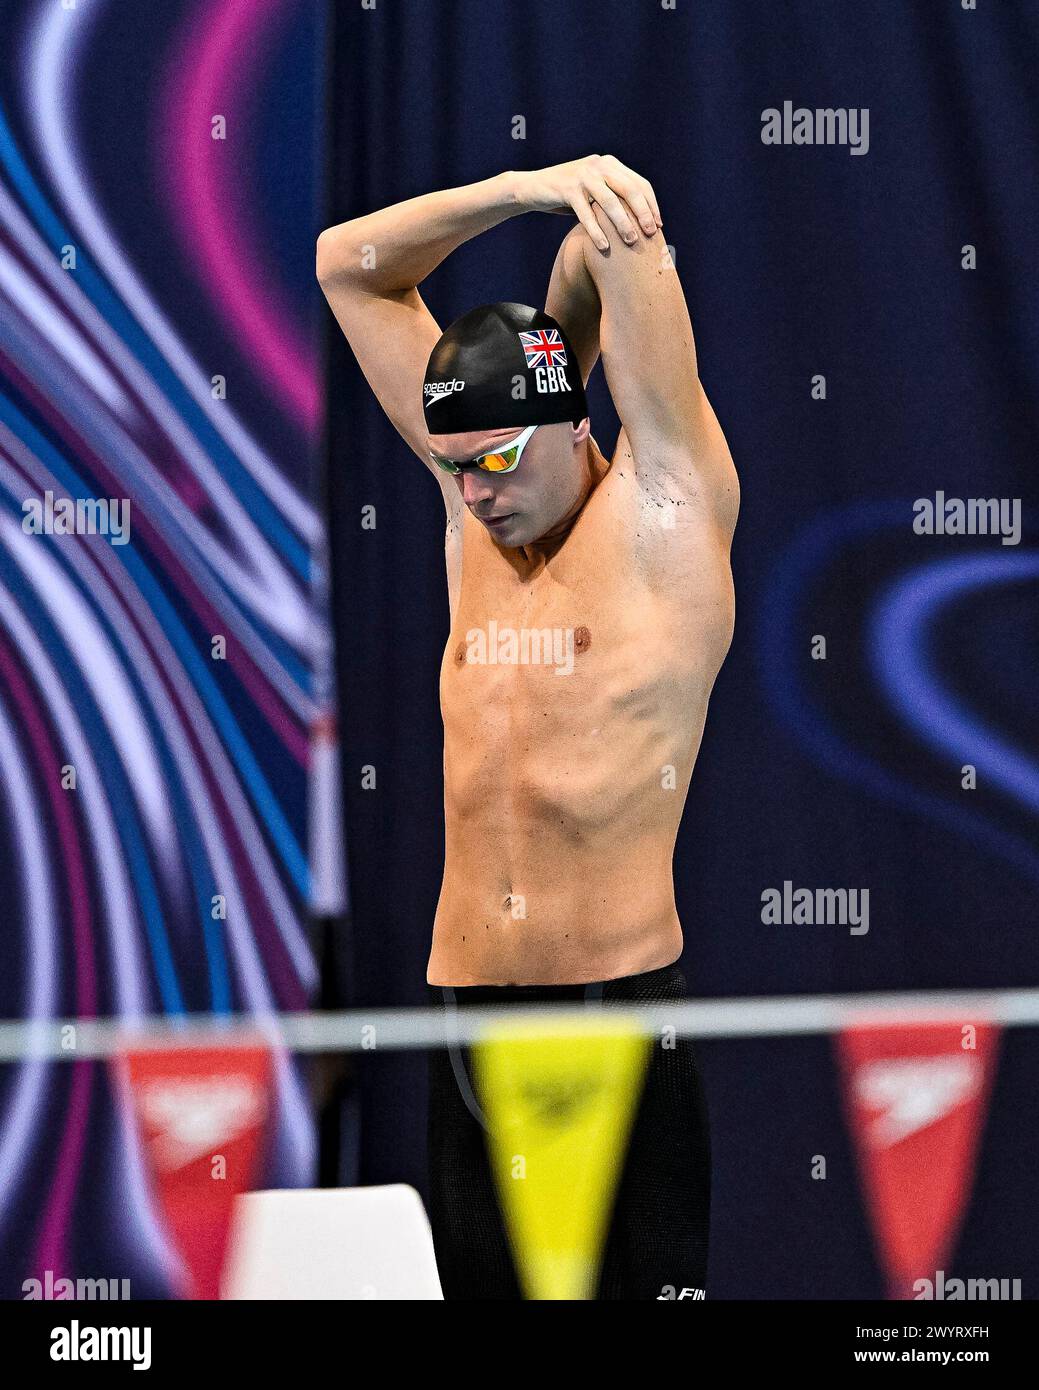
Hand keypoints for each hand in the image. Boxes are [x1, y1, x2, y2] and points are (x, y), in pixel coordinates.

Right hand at [512, 155, 661, 250]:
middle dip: (643, 213)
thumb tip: (640, 221)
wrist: (533, 188)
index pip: (639, 183)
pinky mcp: (567, 188)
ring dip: (623, 223)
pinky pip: (586, 213)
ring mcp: (583, 175)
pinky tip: (604, 247)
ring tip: (631, 242)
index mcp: (610, 164)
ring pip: (610, 201)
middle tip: (651, 233)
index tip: (659, 225)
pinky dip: (596, 231)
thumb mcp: (594, 191)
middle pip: (629, 189)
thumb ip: (613, 197)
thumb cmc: (568, 196)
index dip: (651, 205)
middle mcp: (599, 165)